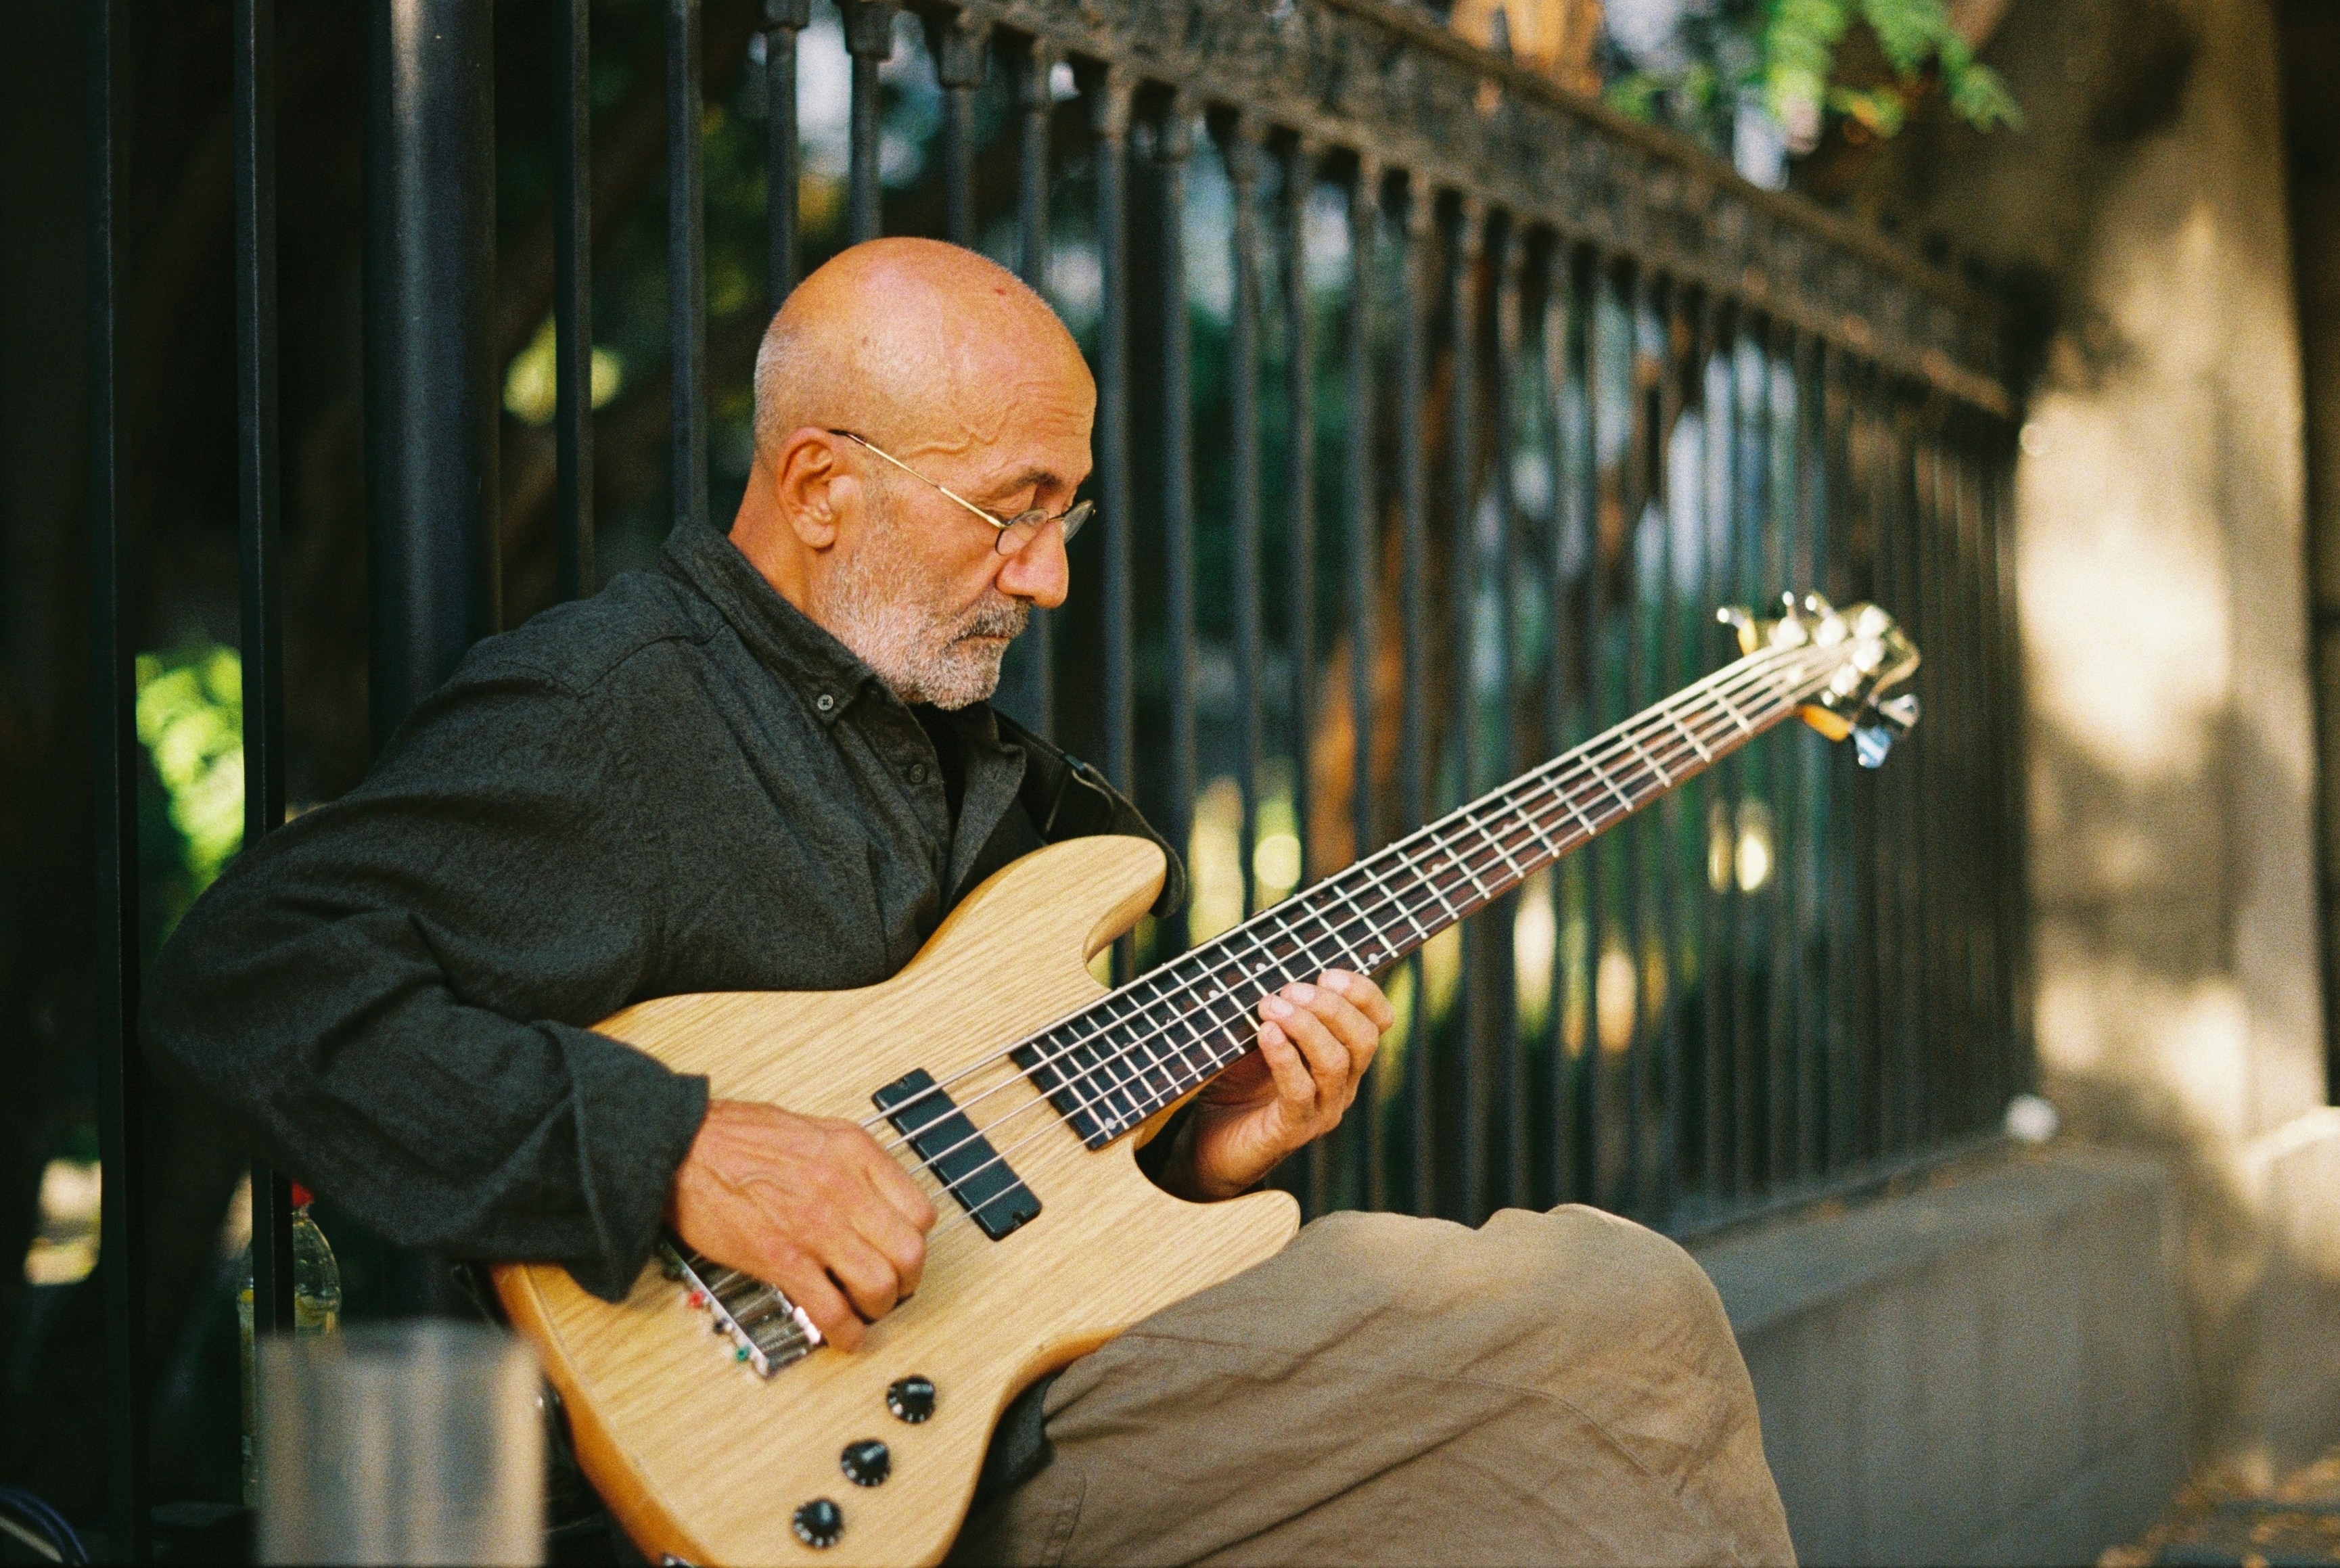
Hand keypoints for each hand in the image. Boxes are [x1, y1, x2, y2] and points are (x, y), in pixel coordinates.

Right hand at [666, 1099, 935, 1351]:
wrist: (682, 1145)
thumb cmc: (736, 1135)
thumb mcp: (814, 1130)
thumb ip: (849, 1162)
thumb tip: (872, 1196)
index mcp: (855, 1152)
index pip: (920, 1212)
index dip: (915, 1241)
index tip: (901, 1252)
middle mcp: (845, 1187)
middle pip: (909, 1253)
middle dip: (906, 1281)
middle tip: (891, 1289)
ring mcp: (815, 1226)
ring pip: (879, 1286)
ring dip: (877, 1309)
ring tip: (865, 1311)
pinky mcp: (781, 1259)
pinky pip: (832, 1311)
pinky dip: (846, 1334)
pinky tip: (843, 1336)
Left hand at [1156, 970, 1396, 1201]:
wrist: (1207, 1144)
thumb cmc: (1234, 1083)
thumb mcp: (1257, 1033)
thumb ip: (1275, 1004)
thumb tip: (1273, 965)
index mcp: (1343, 1057)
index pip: (1378, 1020)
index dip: (1363, 992)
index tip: (1327, 972)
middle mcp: (1342, 1085)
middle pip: (1364, 1039)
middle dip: (1330, 1006)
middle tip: (1289, 990)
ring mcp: (1321, 1112)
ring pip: (1336, 1064)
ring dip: (1306, 1026)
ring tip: (1270, 1006)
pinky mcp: (1292, 1132)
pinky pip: (1300, 1092)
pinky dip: (1285, 1057)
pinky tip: (1266, 1034)